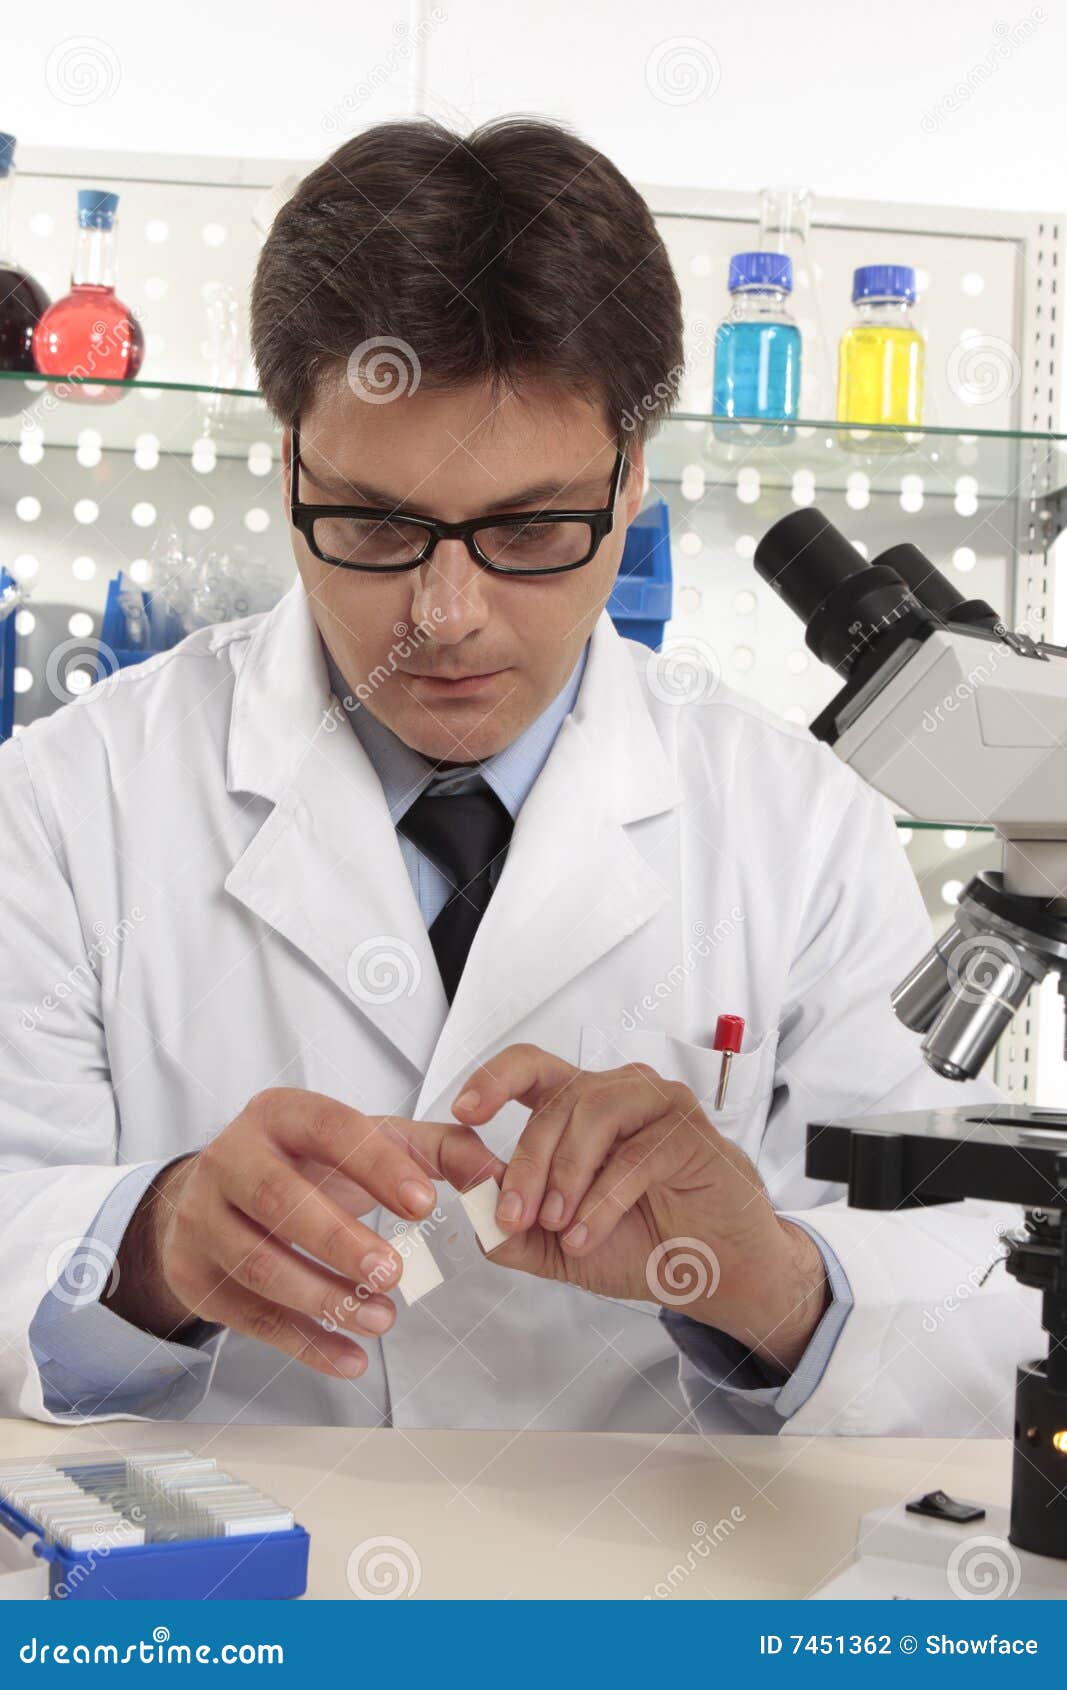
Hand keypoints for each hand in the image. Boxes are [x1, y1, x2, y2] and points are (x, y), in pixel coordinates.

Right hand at [105, 1087, 494, 1379]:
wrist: (216, 1199)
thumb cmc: (307, 1167)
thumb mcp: (368, 1144)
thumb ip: (437, 1152)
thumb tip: (494, 1176)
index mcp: (279, 1113)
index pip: (328, 1128)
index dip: (376, 1166)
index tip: (424, 1203)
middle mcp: (230, 1158)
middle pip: (279, 1199)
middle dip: (340, 1240)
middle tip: (395, 1273)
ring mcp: (202, 1218)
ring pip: (258, 1264)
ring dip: (325, 1298)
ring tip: (383, 1318)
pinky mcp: (193, 1274)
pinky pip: (249, 1317)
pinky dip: (304, 1344)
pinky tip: (351, 1358)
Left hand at [450, 1045, 828, 1374]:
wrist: (708, 1273)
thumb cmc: (639, 1243)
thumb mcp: (552, 1245)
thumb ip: (503, 1219)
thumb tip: (456, 1176)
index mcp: (579, 1108)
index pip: (529, 1069)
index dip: (493, 1080)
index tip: (463, 1113)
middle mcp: (616, 1094)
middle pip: (555, 1103)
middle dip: (527, 1164)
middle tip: (515, 1215)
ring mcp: (655, 1106)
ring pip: (593, 1114)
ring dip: (566, 1175)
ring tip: (560, 1227)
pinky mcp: (688, 1131)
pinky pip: (635, 1155)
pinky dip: (603, 1200)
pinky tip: (588, 1235)